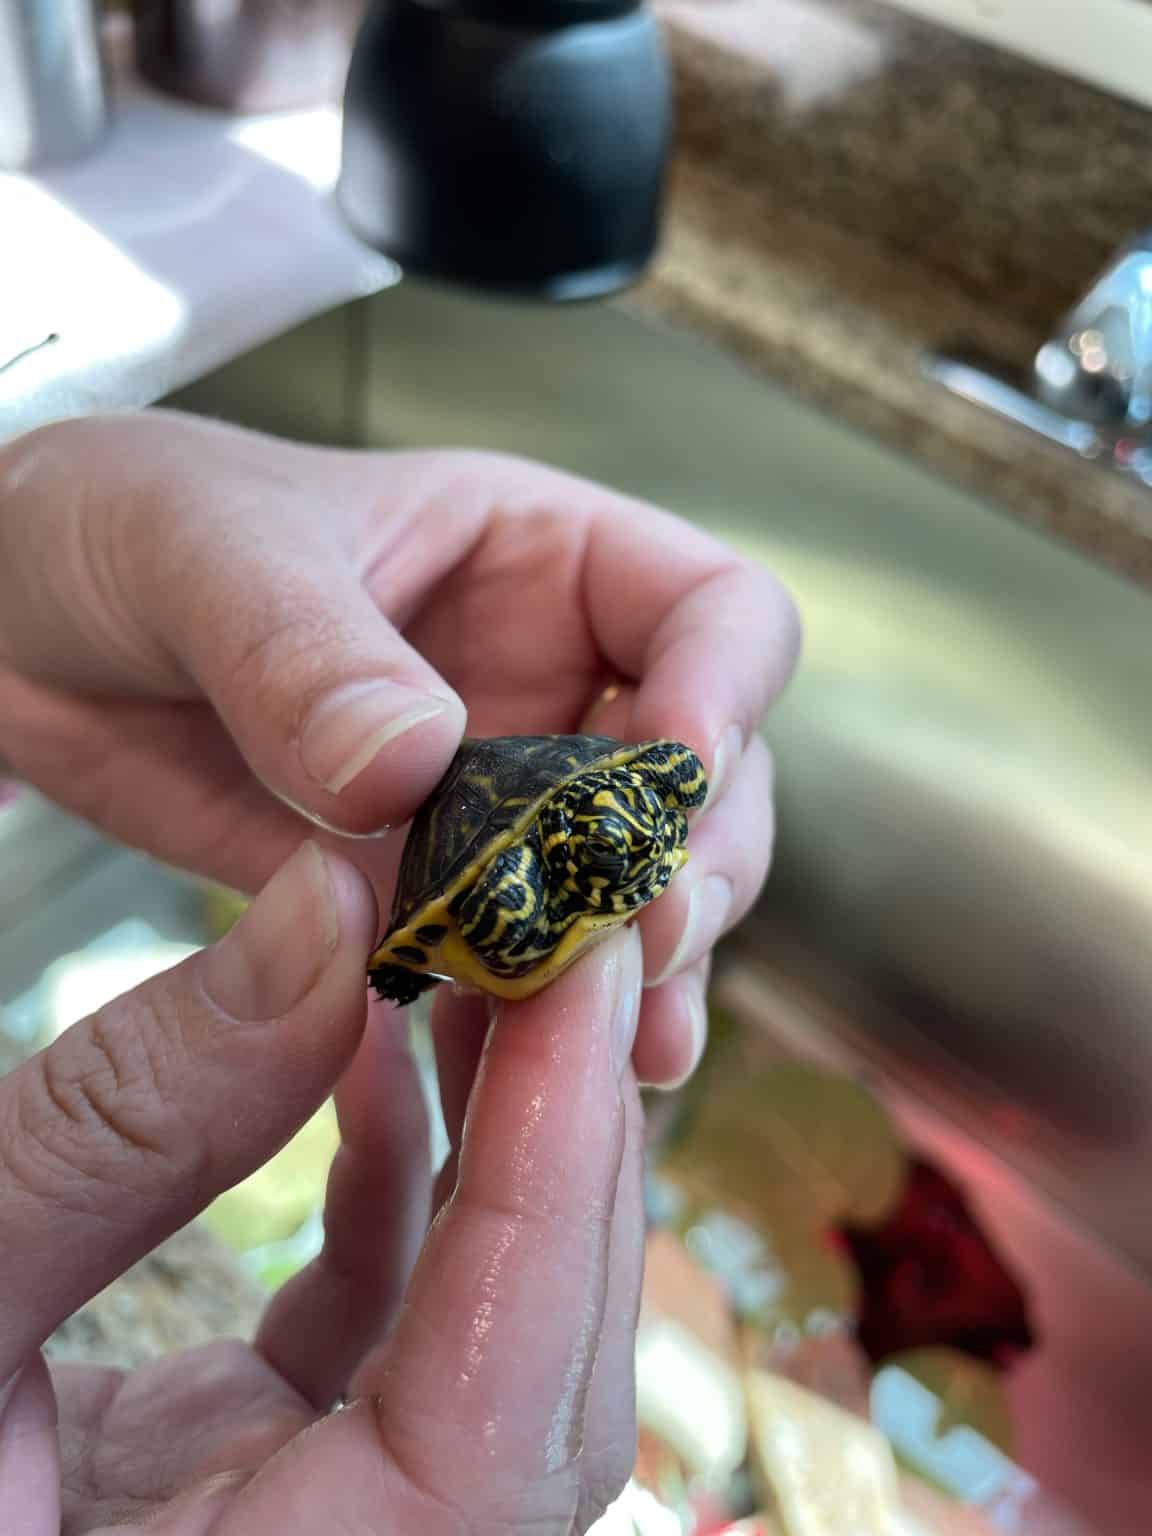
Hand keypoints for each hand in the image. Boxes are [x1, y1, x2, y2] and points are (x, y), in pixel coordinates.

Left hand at [0, 410, 798, 1086]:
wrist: (23, 626)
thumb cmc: (126, 525)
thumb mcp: (204, 550)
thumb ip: (302, 650)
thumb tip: (412, 765)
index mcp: (539, 561)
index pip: (713, 612)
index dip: (726, 691)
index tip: (675, 777)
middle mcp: (545, 685)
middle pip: (699, 781)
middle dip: (693, 863)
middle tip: (642, 942)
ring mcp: (493, 801)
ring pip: (626, 891)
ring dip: (639, 967)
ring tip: (624, 1045)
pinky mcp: (424, 894)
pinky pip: (514, 966)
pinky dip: (539, 1024)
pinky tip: (539, 1082)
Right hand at [0, 842, 650, 1533]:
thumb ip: (119, 1133)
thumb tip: (324, 915)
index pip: (506, 1434)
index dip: (564, 1188)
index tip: (582, 974)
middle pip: (541, 1380)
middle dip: (568, 1147)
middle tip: (565, 937)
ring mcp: (307, 1526)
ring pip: (483, 1334)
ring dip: (499, 1141)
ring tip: (490, 960)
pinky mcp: (259, 1467)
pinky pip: (383, 1318)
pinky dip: (399, 1174)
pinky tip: (371, 1043)